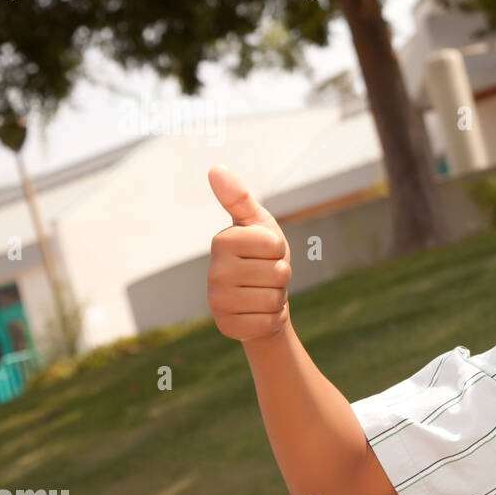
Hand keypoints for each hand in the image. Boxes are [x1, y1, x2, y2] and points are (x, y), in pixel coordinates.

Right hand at [206, 164, 291, 342]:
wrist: (260, 299)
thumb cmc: (261, 256)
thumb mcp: (258, 224)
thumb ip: (239, 197)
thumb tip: (215, 167)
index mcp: (221, 241)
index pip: (274, 244)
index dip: (279, 250)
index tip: (266, 252)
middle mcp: (214, 272)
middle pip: (278, 273)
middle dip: (281, 275)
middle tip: (266, 275)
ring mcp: (217, 302)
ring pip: (275, 299)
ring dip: (278, 297)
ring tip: (262, 292)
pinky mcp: (227, 326)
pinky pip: (268, 322)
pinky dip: (272, 319)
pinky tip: (258, 313)